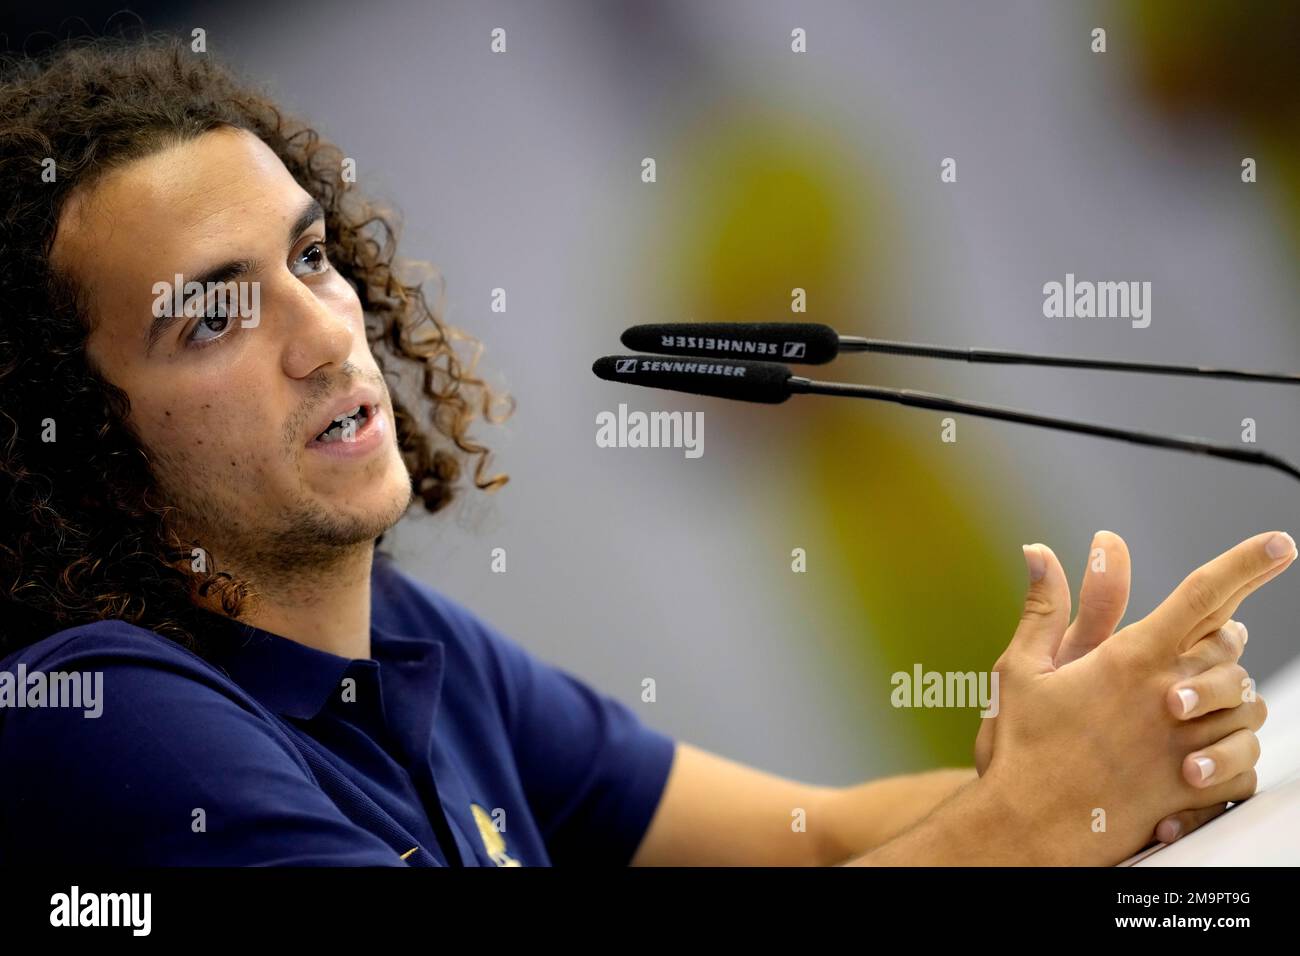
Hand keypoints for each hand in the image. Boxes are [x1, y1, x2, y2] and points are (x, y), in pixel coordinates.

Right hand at [978, 530, 1292, 864]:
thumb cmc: (1022, 745)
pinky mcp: (1193, 791)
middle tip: (1213, 637)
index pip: (1202, 595)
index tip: (1281, 542)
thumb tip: (1038, 548)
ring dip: (1234, 700)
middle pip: (1232, 647)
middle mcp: (1169, 698)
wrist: (1028, 827)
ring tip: (1201, 706)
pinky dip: (1231, 760)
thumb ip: (1044, 605)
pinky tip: (1202, 760)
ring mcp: (1186, 745)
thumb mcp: (1021, 667)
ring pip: (1248, 707)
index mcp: (1131, 659)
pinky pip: (1243, 767)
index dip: (1246, 562)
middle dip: (1228, 636)